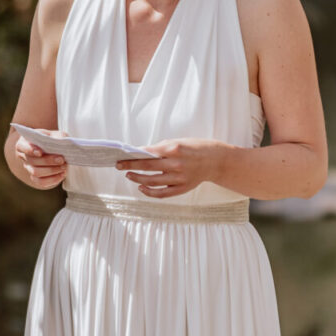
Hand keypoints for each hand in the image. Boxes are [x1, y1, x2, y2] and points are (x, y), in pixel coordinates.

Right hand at [14, 131, 68, 189]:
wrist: (54, 149)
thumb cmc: (53, 139)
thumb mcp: (56, 134)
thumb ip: (58, 137)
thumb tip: (61, 143)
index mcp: (24, 142)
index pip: (21, 146)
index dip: (29, 150)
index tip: (40, 152)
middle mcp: (23, 156)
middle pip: (32, 161)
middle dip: (47, 161)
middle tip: (61, 159)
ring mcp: (28, 168)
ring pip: (36, 172)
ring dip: (51, 170)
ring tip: (64, 167)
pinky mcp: (35, 177)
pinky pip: (41, 182)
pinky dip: (53, 179)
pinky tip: (62, 174)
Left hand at [117, 139, 232, 197]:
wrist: (215, 160)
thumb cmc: (196, 148)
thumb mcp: (179, 142)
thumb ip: (161, 148)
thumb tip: (142, 154)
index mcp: (174, 149)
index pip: (148, 153)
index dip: (133, 156)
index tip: (122, 156)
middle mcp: (176, 164)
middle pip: (147, 167)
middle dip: (130, 166)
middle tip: (119, 166)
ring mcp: (179, 178)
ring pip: (152, 181)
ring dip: (138, 178)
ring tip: (129, 175)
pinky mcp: (182, 188)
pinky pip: (162, 193)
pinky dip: (150, 192)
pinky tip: (142, 187)